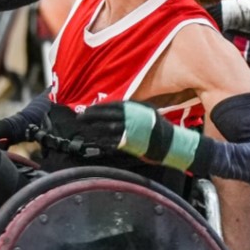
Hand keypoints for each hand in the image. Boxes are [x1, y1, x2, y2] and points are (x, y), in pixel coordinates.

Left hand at [37, 101, 200, 171]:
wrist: (170, 142)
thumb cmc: (158, 126)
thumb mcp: (147, 110)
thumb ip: (131, 108)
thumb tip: (114, 108)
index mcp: (135, 108)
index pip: (112, 106)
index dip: (98, 108)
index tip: (87, 110)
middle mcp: (132, 118)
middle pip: (107, 117)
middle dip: (92, 117)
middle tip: (80, 118)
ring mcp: (131, 131)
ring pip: (108, 129)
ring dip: (95, 129)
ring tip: (86, 130)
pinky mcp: (131, 144)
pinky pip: (113, 142)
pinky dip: (103, 142)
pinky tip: (96, 142)